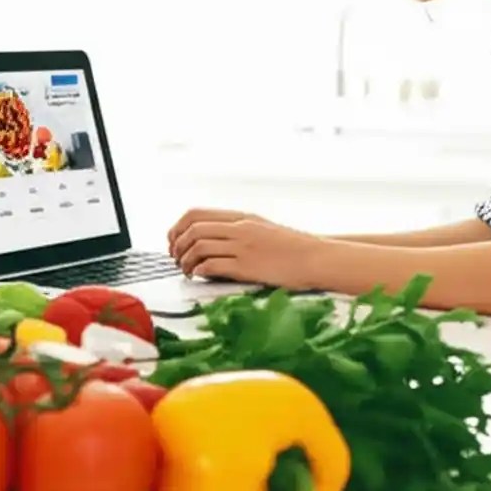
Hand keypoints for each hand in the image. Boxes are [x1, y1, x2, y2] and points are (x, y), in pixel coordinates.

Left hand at [169, 215, 324, 289]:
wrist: (316, 258)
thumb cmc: (293, 248)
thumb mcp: (263, 229)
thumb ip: (238, 230)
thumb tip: (211, 239)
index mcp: (241, 217)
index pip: (196, 214)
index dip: (178, 228)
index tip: (174, 241)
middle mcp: (239, 228)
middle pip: (192, 229)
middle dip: (177, 245)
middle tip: (176, 258)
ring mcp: (243, 247)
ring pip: (198, 246)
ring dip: (185, 260)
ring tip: (186, 270)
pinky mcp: (247, 267)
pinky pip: (211, 265)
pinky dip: (198, 271)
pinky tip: (199, 276)